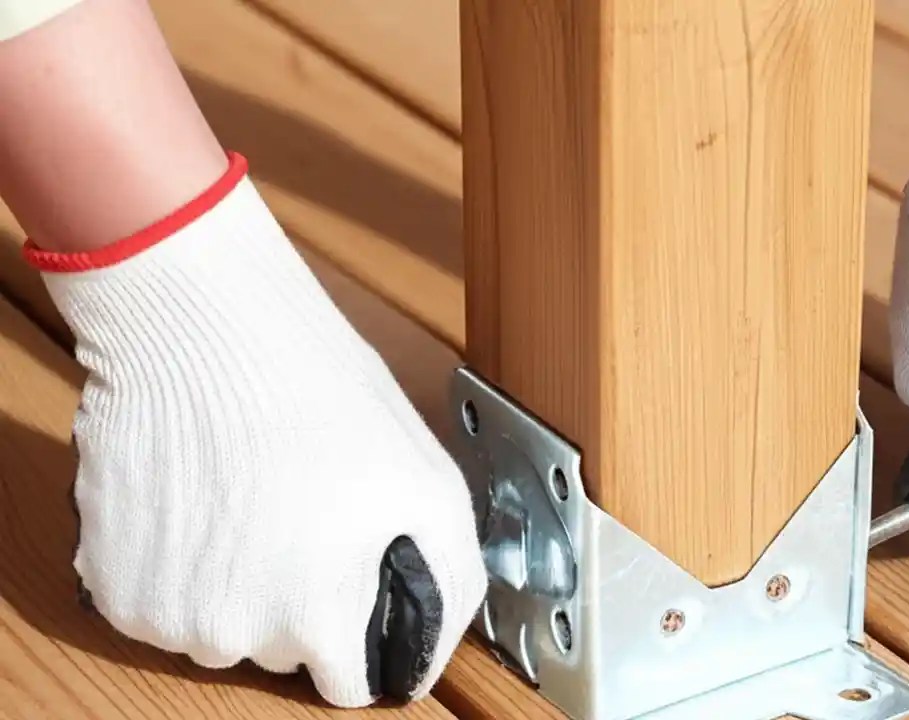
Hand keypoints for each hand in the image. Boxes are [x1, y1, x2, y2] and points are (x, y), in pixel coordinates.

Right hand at [33, 160, 486, 706]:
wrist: (202, 331)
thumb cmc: (319, 394)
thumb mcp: (430, 484)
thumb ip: (449, 581)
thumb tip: (435, 646)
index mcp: (318, 619)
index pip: (350, 686)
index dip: (361, 632)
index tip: (355, 587)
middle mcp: (235, 636)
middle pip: (284, 653)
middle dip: (302, 599)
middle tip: (305, 517)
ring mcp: (167, 615)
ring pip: (221, 630)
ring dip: (239, 584)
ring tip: (254, 501)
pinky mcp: (112, 584)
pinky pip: (162, 605)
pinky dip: (182, 572)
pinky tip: (205, 507)